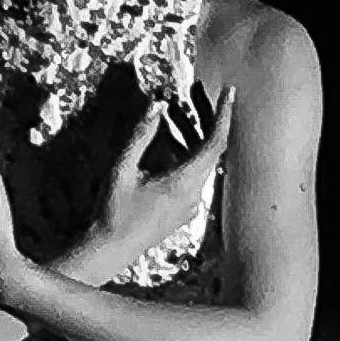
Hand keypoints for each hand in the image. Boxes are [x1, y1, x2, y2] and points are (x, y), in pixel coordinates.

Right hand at [89, 77, 234, 271]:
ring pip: (201, 162)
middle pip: (211, 149)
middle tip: (196, 91)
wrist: (111, 249)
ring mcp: (190, 204)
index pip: (215, 144)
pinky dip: (184, 153)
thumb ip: (140, 136)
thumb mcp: (122, 169)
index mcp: (183, 183)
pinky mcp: (183, 210)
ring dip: (191, 135)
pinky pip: (193, 175)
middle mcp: (194, 194)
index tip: (229, 92)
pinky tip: (167, 141)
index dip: (224, 115)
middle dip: (205, 118)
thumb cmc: (114, 211)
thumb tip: (156, 106)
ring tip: (175, 111)